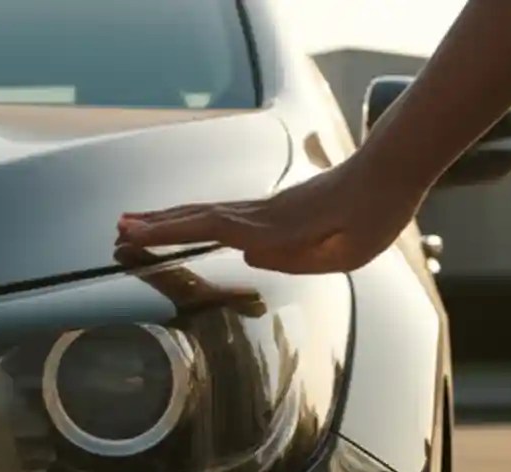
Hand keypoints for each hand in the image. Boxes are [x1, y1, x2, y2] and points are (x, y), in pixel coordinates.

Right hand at [115, 150, 428, 273]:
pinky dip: (197, 218)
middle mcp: (265, 215)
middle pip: (199, 216)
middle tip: (119, 228)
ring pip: (208, 212)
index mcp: (277, 228)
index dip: (170, 233)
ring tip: (138, 221)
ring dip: (171, 218)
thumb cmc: (373, 218)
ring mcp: (268, 208)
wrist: (390, 174)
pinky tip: (187, 222)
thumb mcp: (344, 252)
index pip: (211, 228)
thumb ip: (295, 257)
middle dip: (158, 224)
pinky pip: (225, 214)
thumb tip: (247, 252)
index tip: (134, 236)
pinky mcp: (275, 209)